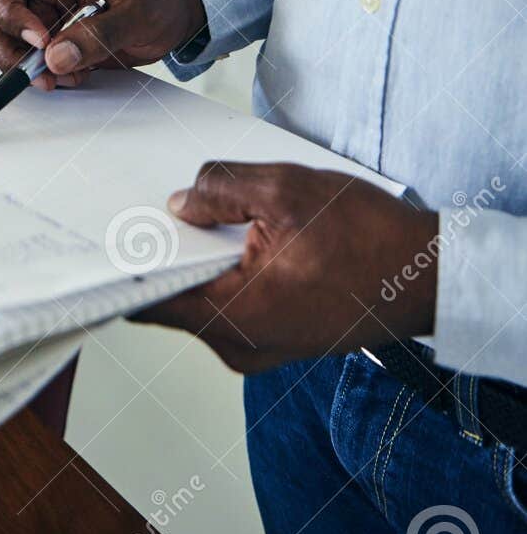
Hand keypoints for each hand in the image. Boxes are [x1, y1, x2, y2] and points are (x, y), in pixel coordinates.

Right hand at [0, 0, 206, 88]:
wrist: (173, 18)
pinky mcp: (49, 41)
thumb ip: (99, 33)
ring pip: (1, 39)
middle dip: (7, 46)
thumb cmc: (158, 0)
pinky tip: (68, 76)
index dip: (10, 12)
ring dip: (22, 65)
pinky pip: (25, 59)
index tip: (39, 41)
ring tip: (59, 76)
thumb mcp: (137, 12)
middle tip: (37, 69)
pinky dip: (39, 75)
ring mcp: (42, 14)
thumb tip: (57, 56)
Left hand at [136, 161, 439, 370]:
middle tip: (142, 206)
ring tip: (190, 209)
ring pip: (203, 296)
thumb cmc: (370, 239)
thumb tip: (179, 202)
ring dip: (196, 256)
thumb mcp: (287, 190)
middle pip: (173, 297)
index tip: (101, 239)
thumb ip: (221, 188)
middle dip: (160, 251)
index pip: (149, 302)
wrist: (431, 277)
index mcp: (235, 316)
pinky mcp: (278, 335)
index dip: (123, 267)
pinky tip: (230, 230)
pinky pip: (232, 300)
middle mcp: (241, 344)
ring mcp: (260, 345)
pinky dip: (225, 267)